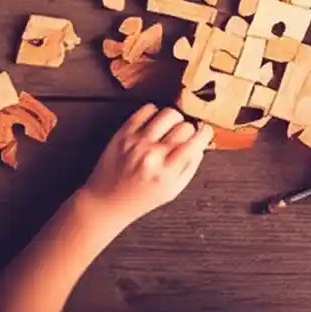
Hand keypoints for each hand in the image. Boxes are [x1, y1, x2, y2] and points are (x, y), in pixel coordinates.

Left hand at [78, 104, 212, 227]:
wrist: (106, 201)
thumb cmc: (140, 199)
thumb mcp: (171, 192)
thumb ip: (189, 168)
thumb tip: (200, 145)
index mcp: (167, 173)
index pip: (195, 142)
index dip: (204, 133)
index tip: (204, 132)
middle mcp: (152, 156)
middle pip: (184, 126)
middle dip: (188, 129)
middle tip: (183, 135)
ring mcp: (136, 143)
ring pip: (168, 113)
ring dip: (174, 119)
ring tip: (170, 127)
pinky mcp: (123, 133)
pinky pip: (146, 109)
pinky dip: (154, 113)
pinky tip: (153, 123)